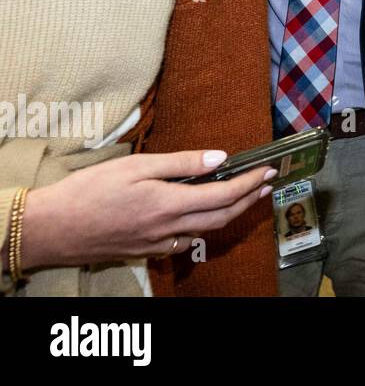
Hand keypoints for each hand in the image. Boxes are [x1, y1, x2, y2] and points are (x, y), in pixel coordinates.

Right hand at [19, 150, 274, 270]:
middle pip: (221, 217)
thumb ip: (181, 163)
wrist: (50, 229)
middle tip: (267, 185)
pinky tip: (201, 219)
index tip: (268, 172)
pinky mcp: (144, 252)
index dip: (249, 184)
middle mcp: (168, 228)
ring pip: (204, 231)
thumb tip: (220, 158)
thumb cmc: (88, 191)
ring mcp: (156, 244)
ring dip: (229, 214)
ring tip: (244, 197)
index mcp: (168, 203)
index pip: (223, 195)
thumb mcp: (135, 165)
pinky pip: (182, 242)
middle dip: (248, 200)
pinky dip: (200, 229)